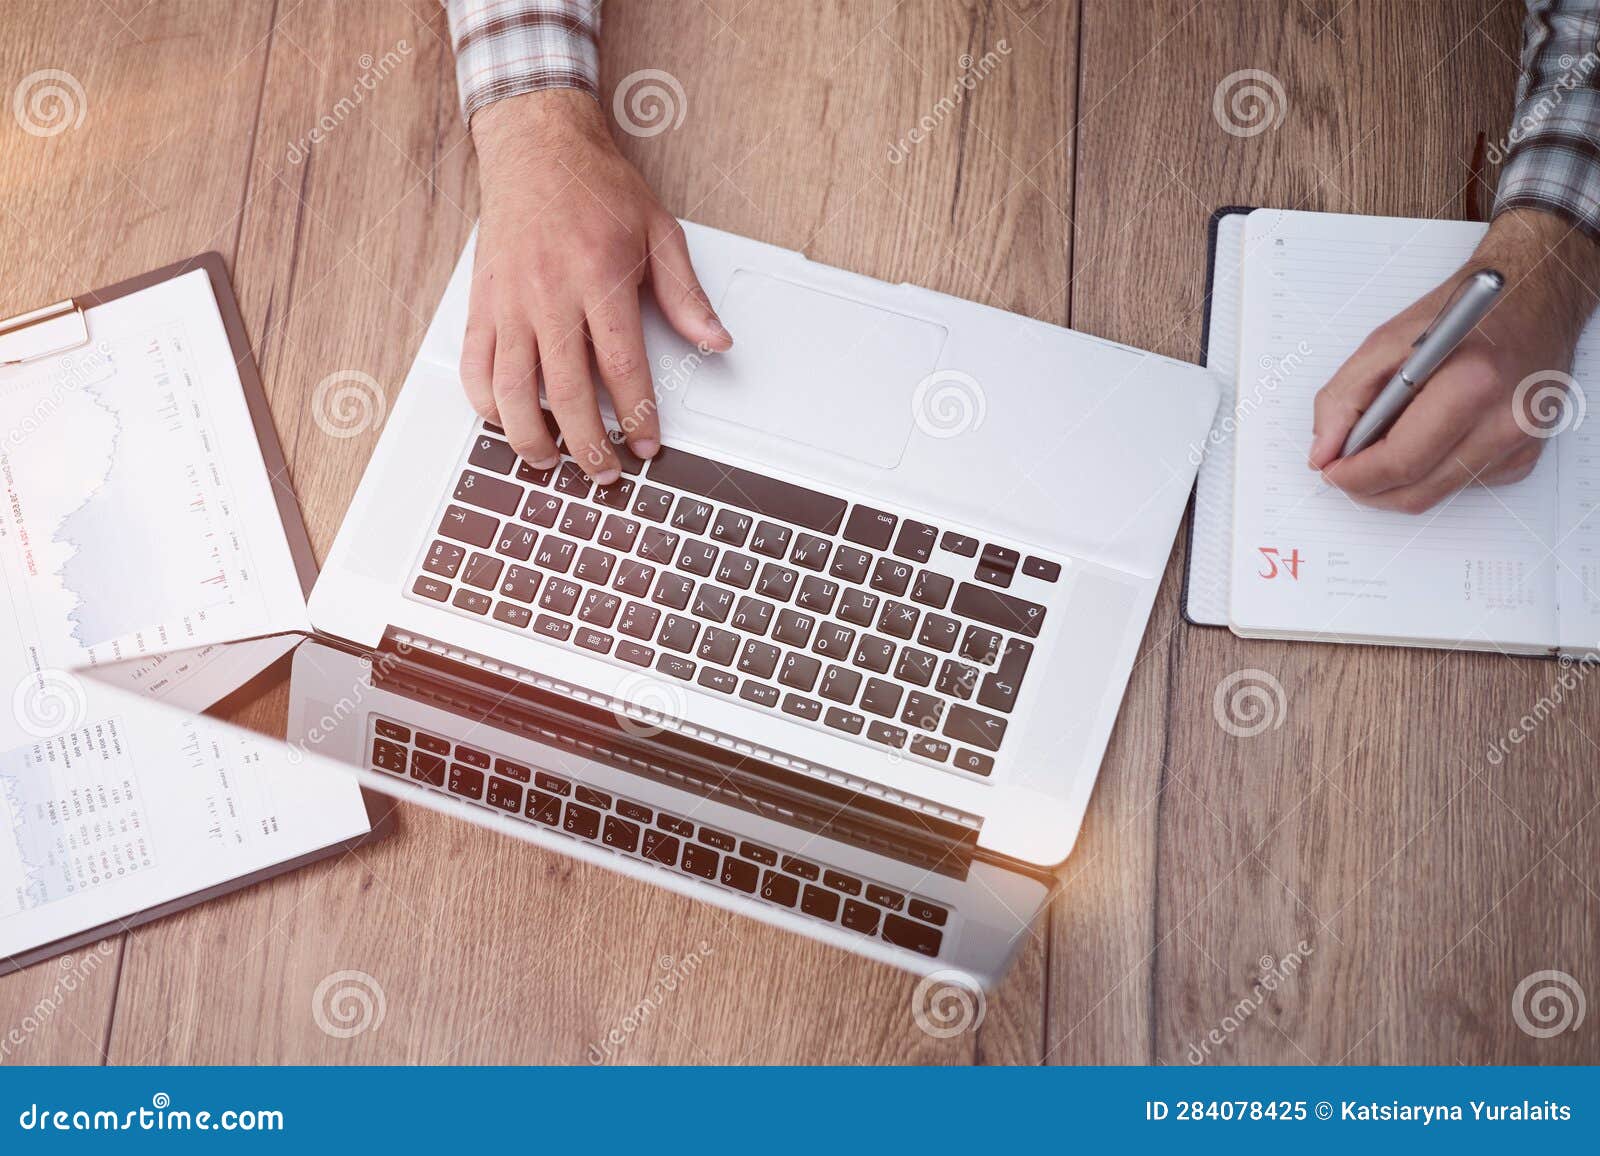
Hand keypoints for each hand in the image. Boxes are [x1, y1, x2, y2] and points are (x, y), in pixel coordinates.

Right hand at [461, 90, 731, 483]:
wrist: (537, 146)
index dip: (638, 417)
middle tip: (605, 472)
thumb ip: (686, 295)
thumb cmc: (598, 188)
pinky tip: (507, 423)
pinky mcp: (480, 304)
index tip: (648, 447)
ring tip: (552, 462)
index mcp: (600, 278)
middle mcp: (549, 294)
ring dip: (531, 438)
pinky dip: (487, 405)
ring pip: (512, 390)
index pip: (621, 367)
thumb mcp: (659, 232)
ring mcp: (509, 302)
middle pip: (567, 392)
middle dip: (588, 444)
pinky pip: (475, 367)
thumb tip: (716, 341)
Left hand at [1309, 209, 1599, 512]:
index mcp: (1472, 384)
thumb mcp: (1387, 341)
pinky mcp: (1525, 455)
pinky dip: (1430, 470)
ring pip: (1435, 494)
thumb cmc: (1463, 312)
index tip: (1331, 470)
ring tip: (1381, 445)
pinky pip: (1460, 484)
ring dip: (1396, 482)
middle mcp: (1505, 420)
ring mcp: (1520, 443)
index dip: (1355, 476)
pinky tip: (1427, 435)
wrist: (1532, 296)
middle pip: (1417, 491)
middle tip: (1344, 468)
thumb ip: (1343, 399)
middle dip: (1369, 488)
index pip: (1401, 462)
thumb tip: (1323, 452)